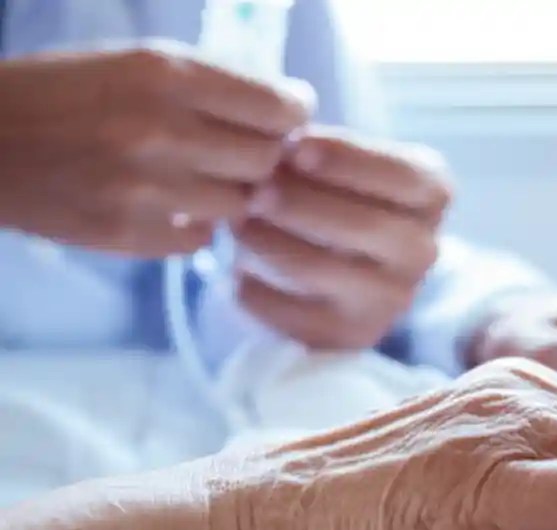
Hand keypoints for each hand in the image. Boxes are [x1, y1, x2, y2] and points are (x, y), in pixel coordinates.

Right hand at [0, 43, 311, 256]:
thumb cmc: (64, 94)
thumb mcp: (135, 63)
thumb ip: (212, 85)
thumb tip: (291, 109)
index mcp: (164, 75)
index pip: (277, 107)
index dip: (292, 114)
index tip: (288, 116)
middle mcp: (160, 131)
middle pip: (267, 160)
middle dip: (266, 157)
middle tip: (245, 151)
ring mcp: (145, 190)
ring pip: (240, 205)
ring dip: (233, 194)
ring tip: (201, 176)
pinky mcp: (129, 235)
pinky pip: (202, 238)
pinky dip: (196, 224)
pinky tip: (169, 204)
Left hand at [231, 128, 450, 349]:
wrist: (328, 257)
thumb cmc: (328, 189)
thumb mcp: (336, 158)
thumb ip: (315, 149)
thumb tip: (278, 150)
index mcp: (431, 195)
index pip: (404, 177)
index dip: (349, 160)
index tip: (296, 147)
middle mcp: (423, 250)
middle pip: (370, 228)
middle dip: (304, 206)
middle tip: (255, 191)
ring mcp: (393, 298)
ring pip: (328, 271)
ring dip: (272, 244)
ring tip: (237, 225)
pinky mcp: (354, 334)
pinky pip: (298, 315)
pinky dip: (258, 292)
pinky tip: (239, 272)